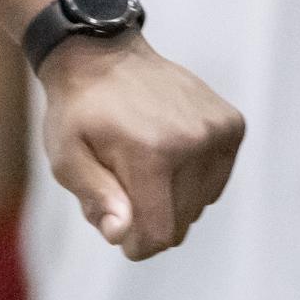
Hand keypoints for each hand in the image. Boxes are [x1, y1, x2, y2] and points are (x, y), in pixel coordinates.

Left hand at [37, 35, 242, 259]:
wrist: (103, 55)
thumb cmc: (79, 112)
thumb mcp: (67, 157)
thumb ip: (95, 198)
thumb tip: (122, 235)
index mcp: (152, 154)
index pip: (160, 233)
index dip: (137, 244)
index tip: (119, 231)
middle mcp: (194, 142)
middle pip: (181, 222)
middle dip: (149, 218)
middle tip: (121, 187)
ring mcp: (218, 131)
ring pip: (201, 204)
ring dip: (171, 198)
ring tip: (141, 165)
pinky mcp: (232, 125)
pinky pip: (216, 180)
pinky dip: (192, 178)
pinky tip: (166, 153)